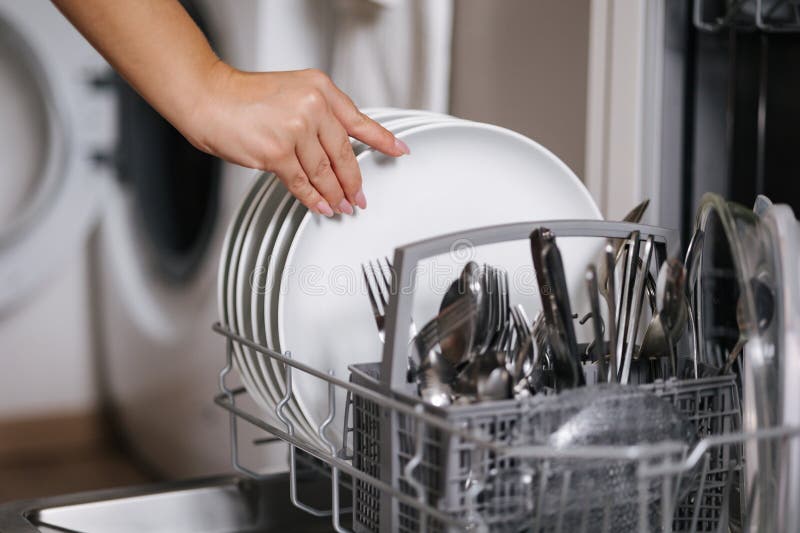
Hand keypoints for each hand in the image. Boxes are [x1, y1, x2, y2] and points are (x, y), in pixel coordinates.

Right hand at [184, 64, 409, 215]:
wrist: (209, 98)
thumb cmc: (244, 97)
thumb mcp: (293, 92)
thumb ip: (319, 115)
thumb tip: (338, 149)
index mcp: (320, 89)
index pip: (359, 120)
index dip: (383, 140)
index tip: (398, 151)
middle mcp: (312, 106)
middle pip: (344, 154)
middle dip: (354, 182)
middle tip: (360, 197)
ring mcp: (295, 129)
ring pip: (325, 172)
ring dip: (335, 195)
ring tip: (341, 206)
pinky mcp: (277, 152)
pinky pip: (302, 183)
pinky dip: (314, 199)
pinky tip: (321, 205)